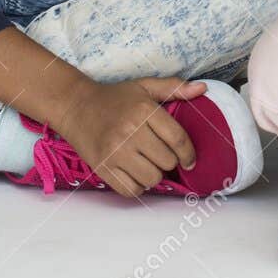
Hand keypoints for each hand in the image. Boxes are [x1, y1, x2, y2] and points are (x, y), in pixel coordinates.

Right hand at [53, 76, 204, 197]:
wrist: (75, 107)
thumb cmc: (114, 98)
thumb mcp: (144, 86)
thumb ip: (174, 87)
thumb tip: (202, 88)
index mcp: (144, 110)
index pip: (178, 139)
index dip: (189, 153)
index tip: (189, 159)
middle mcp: (130, 132)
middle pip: (167, 162)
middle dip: (169, 161)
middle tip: (160, 155)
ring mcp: (115, 152)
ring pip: (152, 179)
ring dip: (154, 175)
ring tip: (147, 164)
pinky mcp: (102, 168)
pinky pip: (131, 191)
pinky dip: (137, 187)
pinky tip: (134, 174)